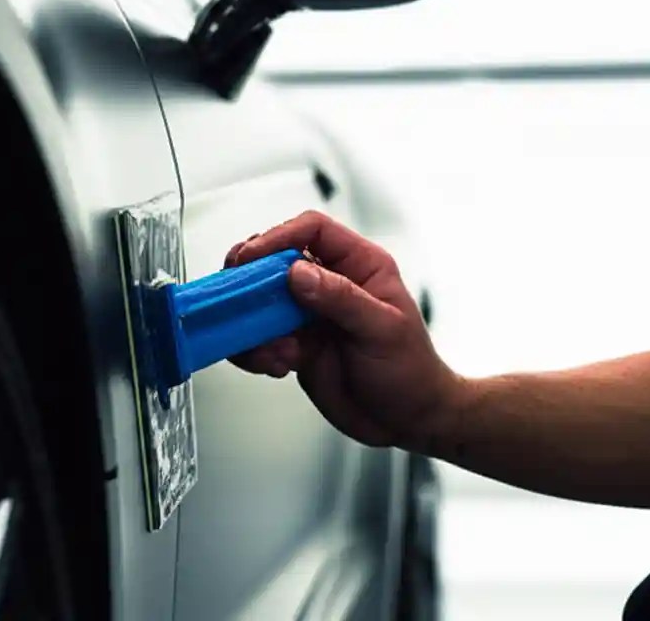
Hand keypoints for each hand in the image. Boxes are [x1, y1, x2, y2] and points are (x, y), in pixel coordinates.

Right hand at [225, 211, 459, 449]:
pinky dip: (256, 351)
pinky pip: (260, 337)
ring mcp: (309, 314)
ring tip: (273, 351)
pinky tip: (277, 366)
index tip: (252, 257)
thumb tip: (298, 273)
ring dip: (253, 325)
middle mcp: (330, 283)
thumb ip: (341, 299)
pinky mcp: (295, 344)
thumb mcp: (382, 330)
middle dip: (252, 278)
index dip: (278, 236)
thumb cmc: (410, 370)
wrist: (406, 419)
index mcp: (360, 266)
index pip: (313, 230)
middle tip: (239, 299)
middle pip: (275, 260)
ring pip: (261, 301)